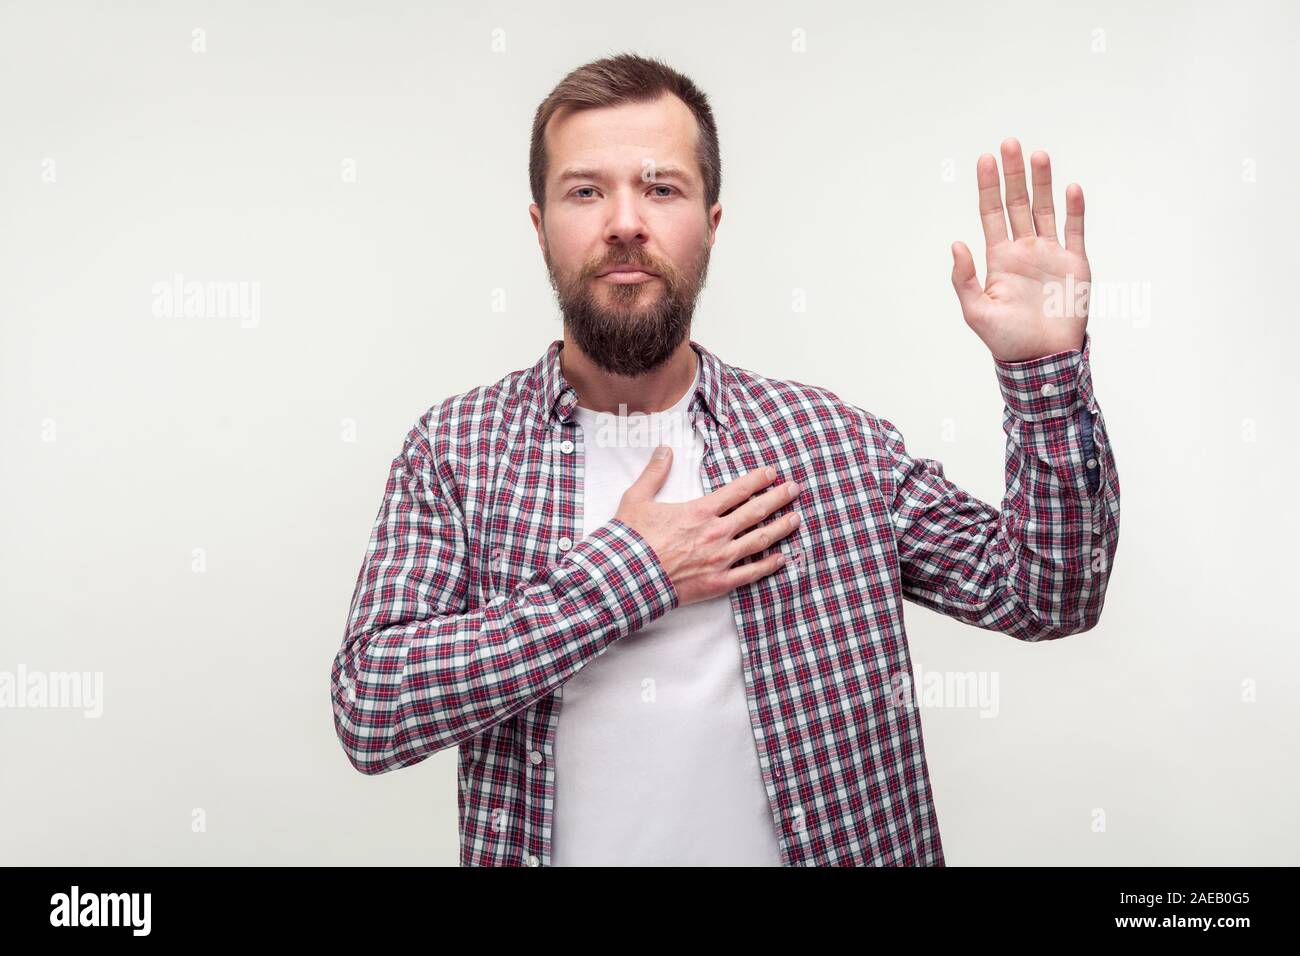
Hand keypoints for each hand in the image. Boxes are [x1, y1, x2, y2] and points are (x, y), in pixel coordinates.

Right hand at [613, 447, 802, 606]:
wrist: (625, 577)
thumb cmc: (631, 539)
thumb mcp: (636, 498)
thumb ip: (654, 473)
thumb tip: (664, 449)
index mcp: (699, 511)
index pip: (737, 490)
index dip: (758, 480)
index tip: (772, 473)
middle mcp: (716, 533)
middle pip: (755, 511)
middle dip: (778, 498)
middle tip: (794, 489)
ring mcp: (720, 559)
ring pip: (759, 540)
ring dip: (780, 528)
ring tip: (796, 519)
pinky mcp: (718, 582)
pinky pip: (750, 573)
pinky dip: (768, 565)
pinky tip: (781, 558)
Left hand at [951, 138, 1089, 361]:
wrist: (1043, 359)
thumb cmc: (1006, 340)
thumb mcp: (976, 311)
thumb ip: (963, 279)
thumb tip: (956, 244)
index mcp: (999, 258)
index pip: (991, 213)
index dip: (988, 186)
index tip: (985, 159)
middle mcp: (1024, 250)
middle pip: (1018, 203)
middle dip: (1013, 175)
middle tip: (1010, 143)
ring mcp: (1050, 254)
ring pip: (1046, 209)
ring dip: (1042, 183)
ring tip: (1038, 155)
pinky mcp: (1074, 263)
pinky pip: (1074, 230)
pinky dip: (1074, 209)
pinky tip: (1071, 187)